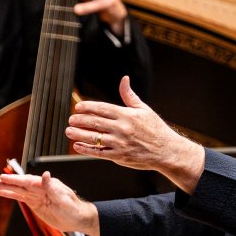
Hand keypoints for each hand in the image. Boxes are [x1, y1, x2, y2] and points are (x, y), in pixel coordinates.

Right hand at [0, 166, 99, 235]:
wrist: (78, 218)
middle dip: (5, 182)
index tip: (3, 178)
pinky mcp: (34, 203)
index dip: (15, 180)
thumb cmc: (74, 208)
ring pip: (17, 190)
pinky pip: (19, 197)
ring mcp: (36, 195)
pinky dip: (9, 194)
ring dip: (4, 187)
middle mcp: (40, 188)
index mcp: (47, 185)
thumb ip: (53, 187)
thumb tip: (46, 175)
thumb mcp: (64, 199)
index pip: (28, 182)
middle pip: (20, 184)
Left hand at [67, 77, 200, 189]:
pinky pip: (99, 152)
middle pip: (95, 122)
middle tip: (70, 119)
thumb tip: (124, 79)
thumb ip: (129, 96)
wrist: (166, 150)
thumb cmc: (155, 129)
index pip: (102, 108)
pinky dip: (86, 149)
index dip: (88, 107)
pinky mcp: (119, 156)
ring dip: (79, 134)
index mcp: (127, 115)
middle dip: (80, 120)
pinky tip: (77, 146)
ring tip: (69, 131)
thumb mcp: (143, 109)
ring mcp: (120, 143)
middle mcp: (122, 128)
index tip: (78, 107)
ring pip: (94, 138)